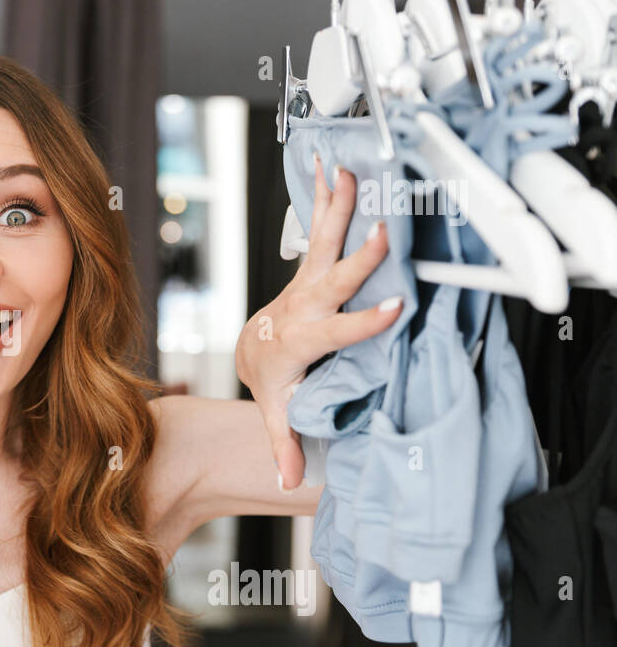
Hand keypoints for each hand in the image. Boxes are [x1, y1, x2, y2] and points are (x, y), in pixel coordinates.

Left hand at [235, 156, 402, 490]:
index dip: (363, 321)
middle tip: (381, 232)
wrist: (252, 345)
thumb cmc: (273, 376)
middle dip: (359, 258)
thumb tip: (287, 482)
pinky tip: (334, 165)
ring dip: (336, 208)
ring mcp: (305, 280)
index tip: (394, 308)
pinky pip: (319, 225)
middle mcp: (302, 303)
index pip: (335, 330)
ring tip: (348, 175)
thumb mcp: (277, 410)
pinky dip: (327, 194)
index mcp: (300, 339)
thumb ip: (284, 442)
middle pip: (333, 278)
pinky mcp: (309, 264)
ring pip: (322, 241)